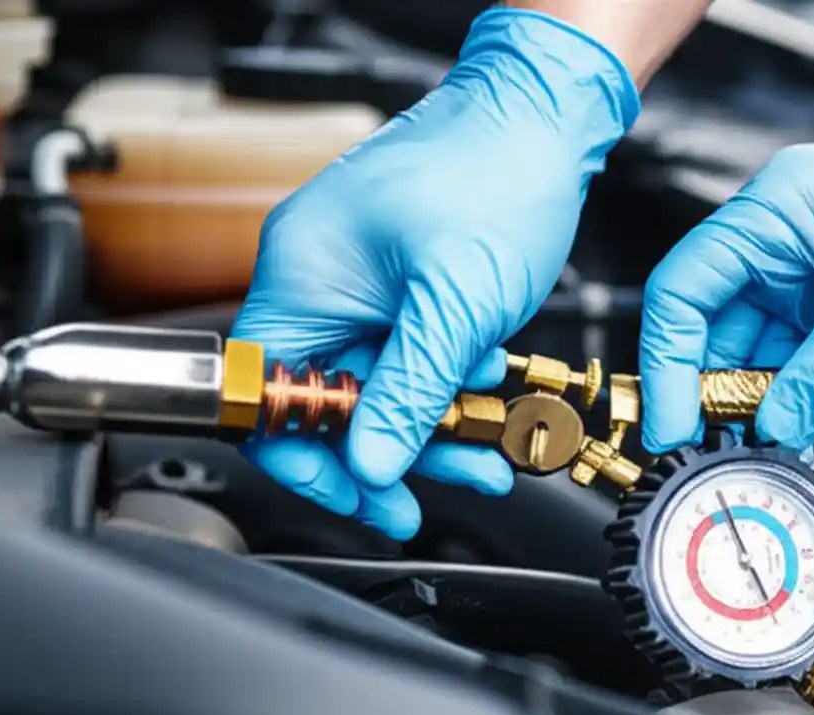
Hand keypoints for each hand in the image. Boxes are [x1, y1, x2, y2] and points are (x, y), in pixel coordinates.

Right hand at [230, 9, 638, 539]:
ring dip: (432, 429)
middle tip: (420, 500)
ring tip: (485, 455)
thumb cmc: (496, 172)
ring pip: (380, 389)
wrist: (545, 117)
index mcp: (303, 274)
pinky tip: (491, 396)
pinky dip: (450, 388)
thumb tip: (369, 466)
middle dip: (384, 455)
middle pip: (328, 402)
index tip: (358, 494)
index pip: (267, 391)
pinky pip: (412, 359)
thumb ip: (410, 392)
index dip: (305, 455)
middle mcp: (322, 280)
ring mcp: (364, 284)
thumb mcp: (455, 302)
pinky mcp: (405, 287)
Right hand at [640, 88, 813, 451]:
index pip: (683, 292)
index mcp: (774, 211)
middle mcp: (782, 238)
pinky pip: (811, 358)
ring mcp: (813, 269)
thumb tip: (777, 431)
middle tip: (730, 452)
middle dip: (726, 397)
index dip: (669, 366)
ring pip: (767, 353)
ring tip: (794, 449)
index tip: (672, 426)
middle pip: (718, 330)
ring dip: (780, 405)